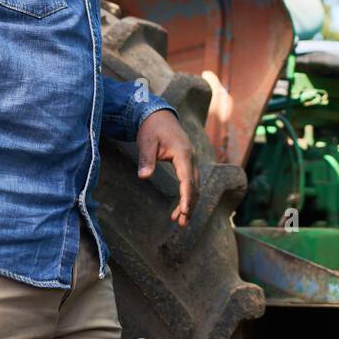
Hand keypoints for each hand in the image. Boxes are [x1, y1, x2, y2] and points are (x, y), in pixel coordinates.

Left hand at [136, 109, 197, 225]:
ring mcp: (190, 160)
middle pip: (194, 186)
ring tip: (181, 221)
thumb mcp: (146, 142)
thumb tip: (143, 177)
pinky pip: (190, 181)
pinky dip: (187, 195)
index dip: (187, 196)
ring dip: (189, 203)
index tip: (185, 211)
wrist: (158, 114)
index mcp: (183, 153)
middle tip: (183, 223)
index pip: (188, 179)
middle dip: (190, 205)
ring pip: (194, 186)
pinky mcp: (186, 162)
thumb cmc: (151, 128)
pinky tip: (179, 208)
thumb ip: (146, 159)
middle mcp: (191, 158)